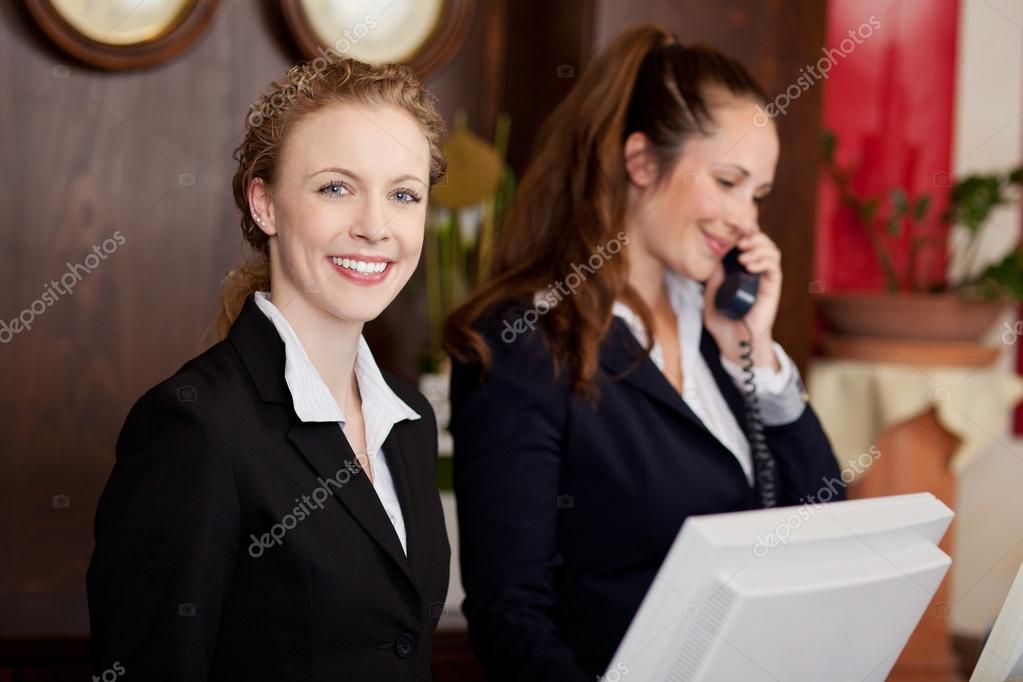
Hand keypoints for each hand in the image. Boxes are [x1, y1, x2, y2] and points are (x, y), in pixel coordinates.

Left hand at [702, 231, 782, 369]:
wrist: (734, 344)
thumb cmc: (723, 324)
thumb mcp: (710, 296)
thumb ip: (713, 278)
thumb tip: (714, 258)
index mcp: (741, 271)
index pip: (745, 244)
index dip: (740, 232)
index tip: (728, 224)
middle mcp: (755, 272)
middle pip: (761, 242)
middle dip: (751, 235)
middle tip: (738, 238)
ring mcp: (765, 279)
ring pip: (770, 251)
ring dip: (758, 246)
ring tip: (743, 252)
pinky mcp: (772, 288)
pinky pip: (773, 268)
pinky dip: (763, 261)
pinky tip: (749, 263)